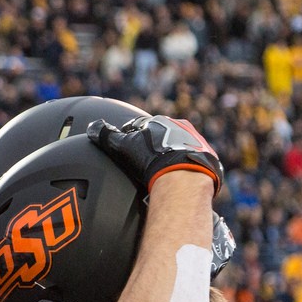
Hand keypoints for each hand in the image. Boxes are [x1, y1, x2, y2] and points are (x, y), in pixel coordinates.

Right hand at [90, 115, 221, 189]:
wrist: (183, 177)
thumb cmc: (150, 160)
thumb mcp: (123, 147)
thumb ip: (106, 136)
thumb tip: (93, 127)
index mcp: (158, 122)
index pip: (139, 127)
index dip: (130, 138)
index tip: (127, 150)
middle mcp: (179, 127)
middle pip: (161, 136)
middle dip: (153, 146)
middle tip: (146, 163)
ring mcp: (195, 141)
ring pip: (179, 146)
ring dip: (172, 156)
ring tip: (165, 173)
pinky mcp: (208, 156)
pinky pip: (194, 160)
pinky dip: (187, 167)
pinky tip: (181, 179)